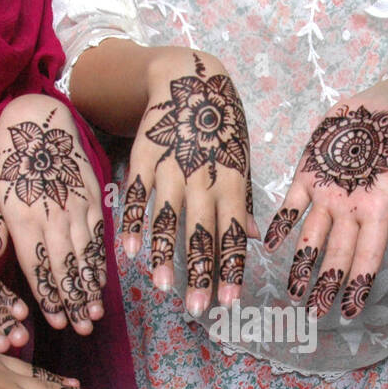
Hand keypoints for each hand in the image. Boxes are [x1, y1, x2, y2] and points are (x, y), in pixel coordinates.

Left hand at [0, 94, 105, 335]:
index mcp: (24, 219)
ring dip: (90, 288)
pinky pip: (98, 239)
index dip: (47, 296)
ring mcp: (77, 210)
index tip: (54, 321)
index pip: (37, 266)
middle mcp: (54, 218)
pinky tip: (102, 282)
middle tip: (81, 328)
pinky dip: (100, 263)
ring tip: (94, 313)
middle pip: (65, 268)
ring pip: (85, 257)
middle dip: (73, 301)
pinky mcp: (93, 201)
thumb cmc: (8, 159)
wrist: (40, 122)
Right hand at [119, 49, 253, 315]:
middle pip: (202, 233)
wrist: (190, 80)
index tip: (227, 301)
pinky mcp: (144, 159)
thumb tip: (256, 240)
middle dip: (200, 273)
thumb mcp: (240, 162)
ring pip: (168, 218)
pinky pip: (138, 196)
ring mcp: (172, 169)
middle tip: (197, 308)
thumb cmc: (221, 129)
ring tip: (162, 285)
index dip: (231, 269)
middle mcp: (203, 180)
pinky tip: (131, 251)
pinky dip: (134, 223)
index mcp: (231, 184)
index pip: (233, 234)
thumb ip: (243, 203)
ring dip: (165, 254)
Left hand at [264, 92, 387, 318]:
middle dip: (327, 284)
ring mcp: (326, 195)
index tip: (352, 310)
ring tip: (294, 292)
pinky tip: (270, 245)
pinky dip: (281, 224)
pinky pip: (291, 205)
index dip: (360, 282)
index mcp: (377, 208)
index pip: (369, 253)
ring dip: (303, 265)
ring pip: (312, 237)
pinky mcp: (307, 176)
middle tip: (315, 313)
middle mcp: (350, 209)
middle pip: (337, 254)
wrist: (377, 106)